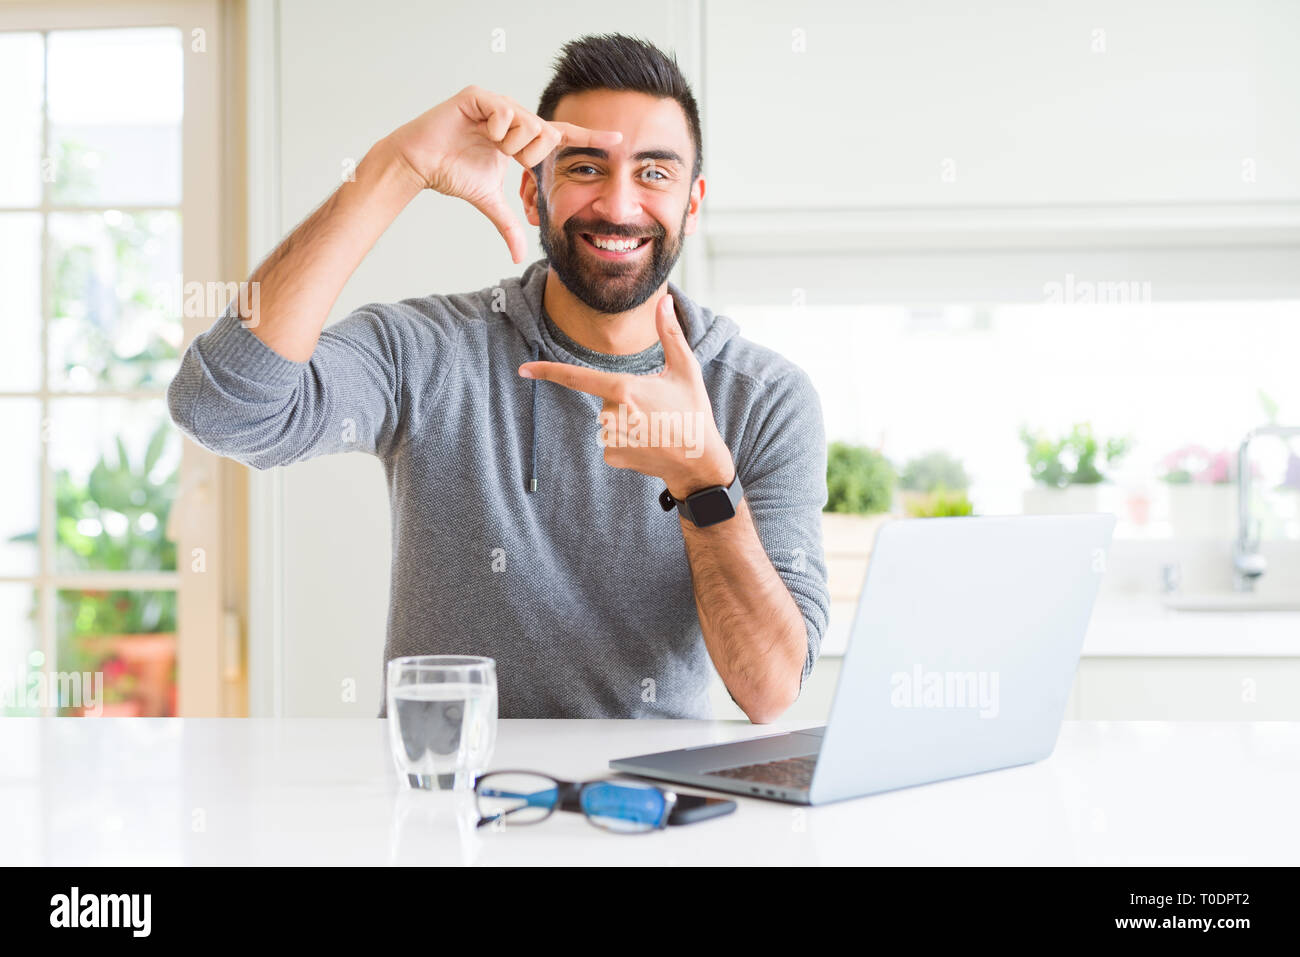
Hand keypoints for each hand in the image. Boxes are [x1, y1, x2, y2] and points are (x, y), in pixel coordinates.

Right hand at [384, 85, 622, 263]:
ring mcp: (497, 103)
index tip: (619, 139)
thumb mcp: (489, 201)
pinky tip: (480, 133)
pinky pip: (504, 112)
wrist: (420, 164)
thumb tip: (516, 255)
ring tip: (489, 145)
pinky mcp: (479, 96)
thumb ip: (508, 223)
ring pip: (528, 123)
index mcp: (519, 136)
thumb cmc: (452, 173)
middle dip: (529, 154)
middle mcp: (513, 115)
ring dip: (510, 143)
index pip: (560, 136)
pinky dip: (495, 129)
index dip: (589, 137)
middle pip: (546, 132)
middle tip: (507, 158)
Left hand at [518, 294, 734, 498]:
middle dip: (624, 398)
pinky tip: (648, 443)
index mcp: (624, 389)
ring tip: (655, 427)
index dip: (548, 372)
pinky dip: (627, 440)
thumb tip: (664, 300)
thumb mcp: (685, 369)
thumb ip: (670, 333)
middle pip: (604, 397)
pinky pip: (611, 439)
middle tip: (655, 409)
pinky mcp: (612, 456)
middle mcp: (612, 415)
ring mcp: (610, 438)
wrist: (699, 461)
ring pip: (608, 419)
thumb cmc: (694, 411)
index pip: (577, 378)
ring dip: (627, 420)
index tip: (524, 369)